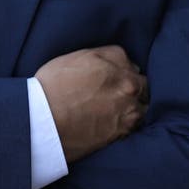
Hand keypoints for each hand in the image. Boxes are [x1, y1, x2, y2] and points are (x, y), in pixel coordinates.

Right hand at [35, 45, 148, 163]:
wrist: (45, 119)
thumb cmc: (53, 85)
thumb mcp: (76, 56)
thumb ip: (103, 57)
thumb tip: (115, 63)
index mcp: (117, 59)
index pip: (129, 63)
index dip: (120, 71)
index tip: (111, 79)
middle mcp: (128, 82)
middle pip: (142, 84)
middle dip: (132, 88)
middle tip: (116, 95)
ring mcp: (129, 108)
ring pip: (143, 105)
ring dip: (134, 106)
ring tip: (116, 111)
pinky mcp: (124, 131)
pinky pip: (136, 125)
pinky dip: (128, 124)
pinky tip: (113, 124)